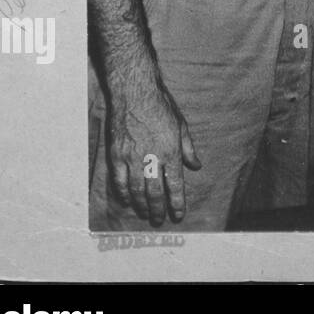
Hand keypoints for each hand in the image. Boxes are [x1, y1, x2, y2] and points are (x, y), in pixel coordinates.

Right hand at [107, 79, 200, 224]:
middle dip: (159, 209)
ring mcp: (132, 157)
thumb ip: (188, 149)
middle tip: (160, 220)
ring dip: (141, 205)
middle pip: (155, 192)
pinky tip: (126, 201)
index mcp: (170, 151)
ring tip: (146, 214)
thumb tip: (196, 166)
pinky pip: (119, 180)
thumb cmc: (161, 106)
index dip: (177, 202)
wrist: (135, 93)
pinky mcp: (116, 155)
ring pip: (136, 190)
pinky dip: (123, 193)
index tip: (179, 214)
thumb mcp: (181, 125)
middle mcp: (152, 158)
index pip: (175, 184)